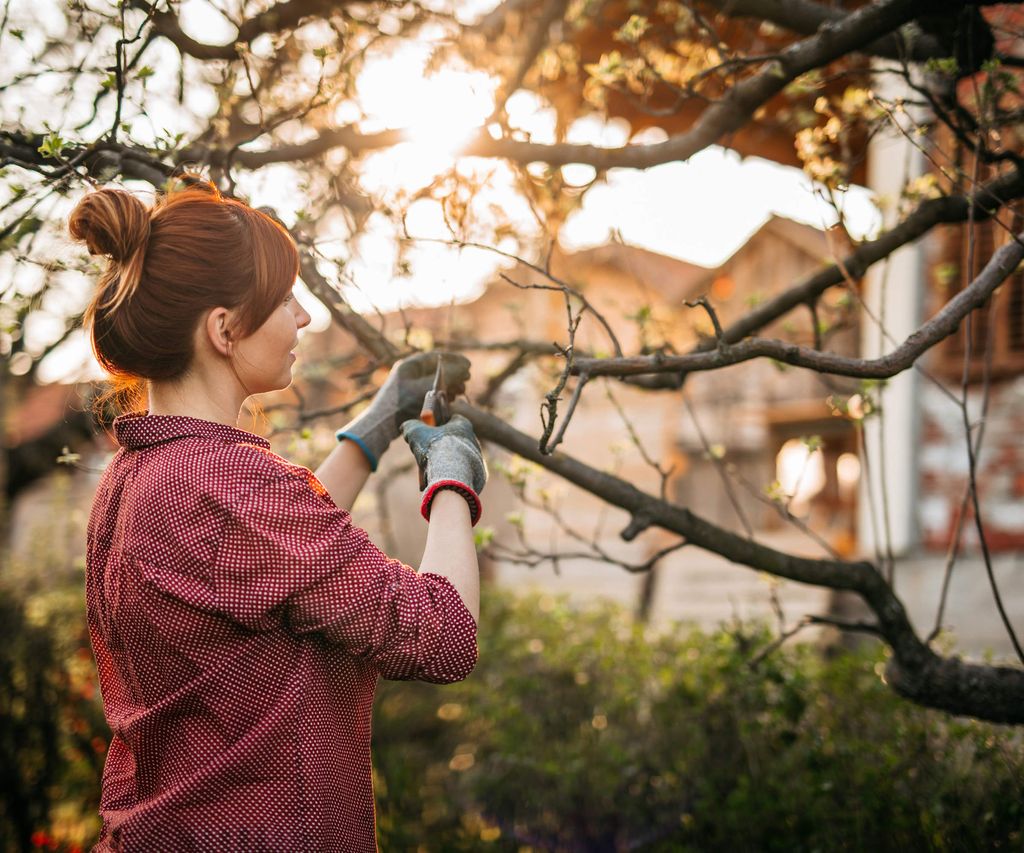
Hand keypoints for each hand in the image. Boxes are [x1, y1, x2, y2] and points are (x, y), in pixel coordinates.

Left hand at [336, 351, 469, 469]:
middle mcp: (410, 373)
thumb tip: (464, 368)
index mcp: (410, 365)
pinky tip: (452, 399)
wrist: (381, 424)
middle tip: (468, 378)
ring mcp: (410, 385)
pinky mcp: (411, 398)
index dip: (454, 360)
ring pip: (435, 381)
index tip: (469, 364)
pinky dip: (443, 393)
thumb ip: (447, 376)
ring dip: (450, 384)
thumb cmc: (402, 404)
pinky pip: (431, 391)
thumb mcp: (426, 388)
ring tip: (462, 390)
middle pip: (436, 369)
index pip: (436, 357)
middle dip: (454, 373)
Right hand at [401, 414, 486, 524]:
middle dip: (442, 446)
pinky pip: (465, 472)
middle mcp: (474, 439)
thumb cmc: (435, 450)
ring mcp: (478, 457)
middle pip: (454, 440)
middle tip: (428, 455)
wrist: (452, 476)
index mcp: (463, 425)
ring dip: (448, 462)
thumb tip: (405, 426)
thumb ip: (410, 426)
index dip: (439, 425)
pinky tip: (443, 479)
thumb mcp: (416, 433)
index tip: (428, 432)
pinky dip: (455, 475)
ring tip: (434, 471)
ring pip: (459, 457)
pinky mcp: (479, 474)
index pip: (452, 419)